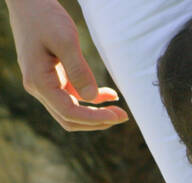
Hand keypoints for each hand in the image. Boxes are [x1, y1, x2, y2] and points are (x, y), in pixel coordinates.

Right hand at [6, 0, 127, 130]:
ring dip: (95, 113)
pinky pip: (72, 97)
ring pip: (71, 111)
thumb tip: (91, 98)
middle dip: (97, 121)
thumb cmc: (45, 17)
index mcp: (39, 82)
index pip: (69, 113)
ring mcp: (44, 84)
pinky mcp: (52, 78)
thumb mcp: (65, 40)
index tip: (118, 115)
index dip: (95, 118)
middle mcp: (38, 87)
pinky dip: (91, 99)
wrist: (29, 3)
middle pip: (69, 119)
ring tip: (119, 110)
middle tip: (123, 116)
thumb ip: (78, 70)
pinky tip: (110, 95)